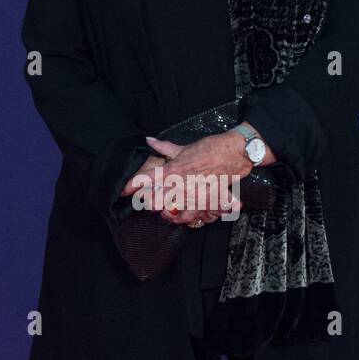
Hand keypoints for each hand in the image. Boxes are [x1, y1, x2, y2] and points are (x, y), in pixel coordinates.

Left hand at [125, 131, 249, 225]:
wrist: (234, 154)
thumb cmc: (211, 148)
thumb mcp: (185, 147)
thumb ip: (165, 147)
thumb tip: (150, 140)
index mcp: (174, 168)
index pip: (148, 178)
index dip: (133, 186)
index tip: (125, 190)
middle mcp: (181, 183)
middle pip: (155, 200)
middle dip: (147, 202)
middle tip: (145, 201)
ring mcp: (192, 195)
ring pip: (169, 210)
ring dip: (163, 210)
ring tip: (161, 210)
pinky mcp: (204, 202)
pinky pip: (189, 216)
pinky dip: (181, 218)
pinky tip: (178, 218)